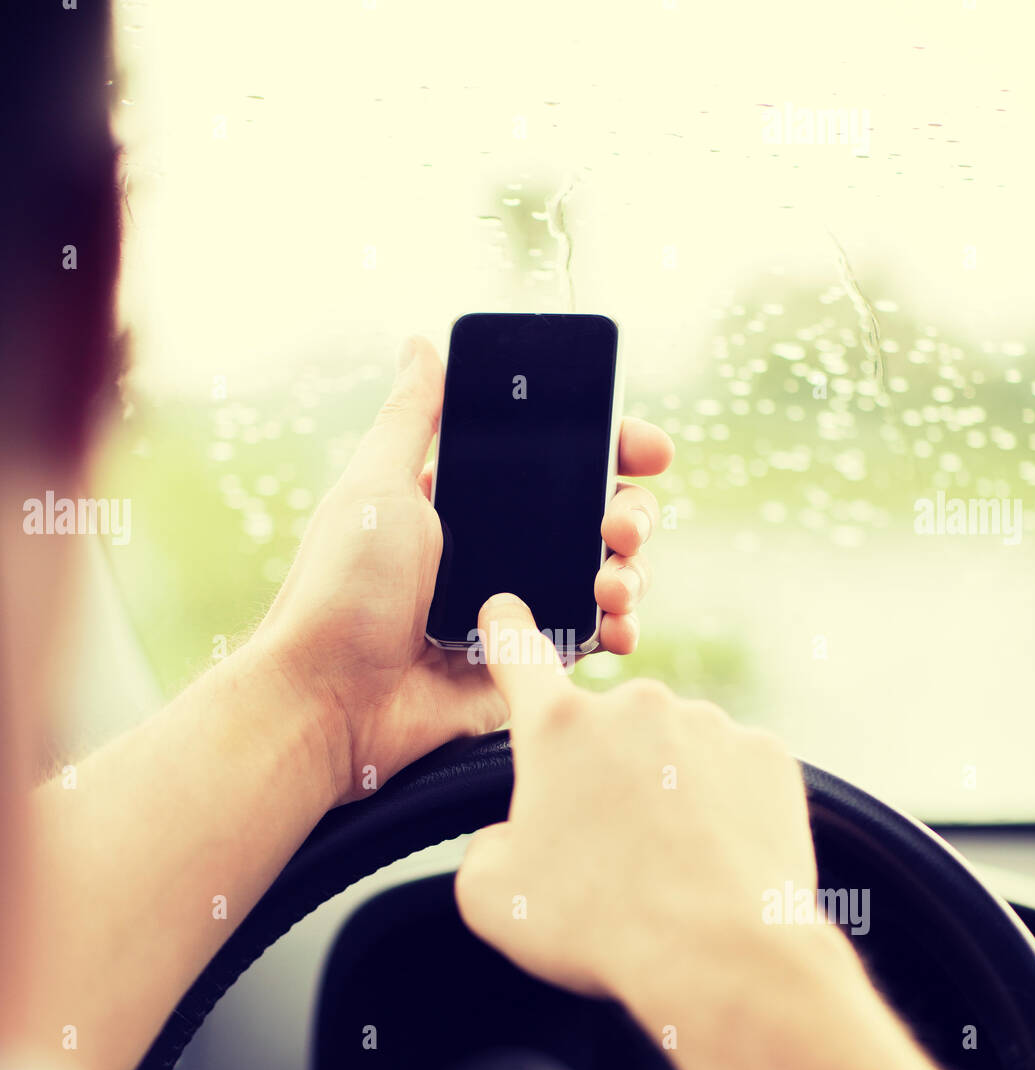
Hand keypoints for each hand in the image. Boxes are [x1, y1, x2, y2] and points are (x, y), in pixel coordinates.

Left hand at [254, 335, 671, 804]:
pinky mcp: (529, 662)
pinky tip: (618, 625)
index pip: (556, 459)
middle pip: (596, 513)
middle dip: (631, 511)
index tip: (646, 447)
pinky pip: (594, 636)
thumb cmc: (341, 590)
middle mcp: (498, 548)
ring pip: (607, 573)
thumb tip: (420, 343)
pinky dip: (620, 627)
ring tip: (616, 581)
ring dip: (632, 570)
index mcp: (464, 501)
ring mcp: (519, 606)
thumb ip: (410, 418)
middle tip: (620, 525)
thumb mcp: (374, 486)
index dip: (610, 447)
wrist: (331, 702)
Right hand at [455, 594, 818, 1000]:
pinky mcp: (766, 756)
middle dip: (598, 774)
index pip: (517, 653)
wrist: (725, 957)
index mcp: (559, 727)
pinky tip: (712, 858)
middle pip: (603, 729)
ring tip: (666, 866)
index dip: (505, 631)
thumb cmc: (599, 926)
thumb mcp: (491, 894)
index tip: (505, 610)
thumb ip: (484, 842)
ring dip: (662, 791)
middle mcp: (636, 705)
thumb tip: (512, 835)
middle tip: (606, 850)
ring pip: (670, 751)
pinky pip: (729, 771)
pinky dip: (718, 806)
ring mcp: (709, 725)